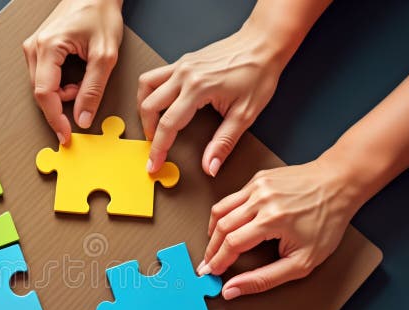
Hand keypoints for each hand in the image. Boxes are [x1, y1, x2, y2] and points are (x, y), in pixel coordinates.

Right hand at [23, 0, 122, 143]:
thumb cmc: (100, 12)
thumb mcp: (105, 55)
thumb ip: (93, 90)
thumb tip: (83, 117)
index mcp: (48, 47)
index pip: (44, 94)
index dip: (54, 119)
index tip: (64, 135)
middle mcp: (35, 48)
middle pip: (41, 93)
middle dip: (62, 104)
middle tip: (83, 102)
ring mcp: (34, 48)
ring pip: (42, 87)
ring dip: (62, 94)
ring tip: (82, 81)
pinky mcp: (39, 49)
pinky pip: (44, 78)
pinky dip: (60, 86)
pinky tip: (75, 77)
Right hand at [138, 25, 285, 175]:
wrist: (263, 44)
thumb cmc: (258, 73)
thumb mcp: (244, 114)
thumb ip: (223, 143)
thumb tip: (210, 167)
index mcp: (198, 89)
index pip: (168, 124)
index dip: (158, 149)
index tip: (153, 164)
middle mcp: (184, 75)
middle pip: (149, 106)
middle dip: (149, 131)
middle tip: (156, 146)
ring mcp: (181, 65)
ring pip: (145, 86)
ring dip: (145, 108)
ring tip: (153, 124)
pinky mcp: (183, 61)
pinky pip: (155, 75)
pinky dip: (151, 91)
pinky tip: (161, 103)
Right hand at [198, 158, 359, 298]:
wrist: (340, 183)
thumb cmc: (327, 222)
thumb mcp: (303, 262)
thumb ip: (264, 279)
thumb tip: (233, 288)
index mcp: (273, 220)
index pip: (231, 244)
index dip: (218, 262)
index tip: (210, 273)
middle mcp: (261, 199)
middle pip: (221, 227)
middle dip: (211, 250)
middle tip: (208, 263)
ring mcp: (258, 186)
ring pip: (220, 210)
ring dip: (213, 231)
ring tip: (214, 246)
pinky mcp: (258, 178)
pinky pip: (231, 198)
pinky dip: (225, 214)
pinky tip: (229, 225)